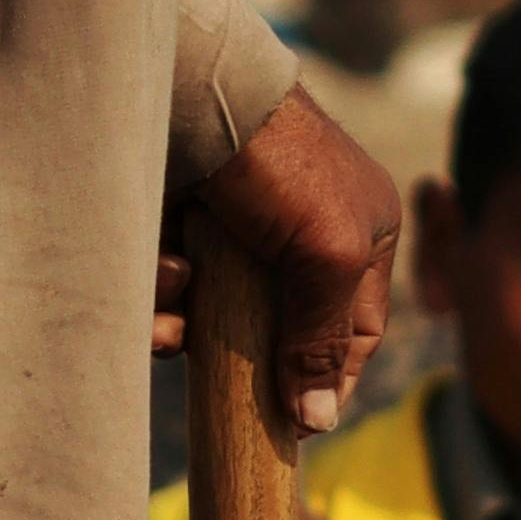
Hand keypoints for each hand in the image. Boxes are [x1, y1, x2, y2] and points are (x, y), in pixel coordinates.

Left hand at [152, 86, 399, 438]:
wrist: (191, 93)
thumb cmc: (282, 165)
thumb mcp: (326, 253)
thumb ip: (323, 339)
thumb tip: (318, 424)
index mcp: (356, 233)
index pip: (353, 331)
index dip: (327, 379)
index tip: (297, 426)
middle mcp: (298, 233)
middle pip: (275, 332)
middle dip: (244, 358)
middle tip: (223, 381)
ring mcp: (235, 231)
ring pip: (214, 317)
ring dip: (193, 326)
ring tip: (182, 307)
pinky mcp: (179, 228)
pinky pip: (172, 291)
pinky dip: (164, 294)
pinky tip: (165, 273)